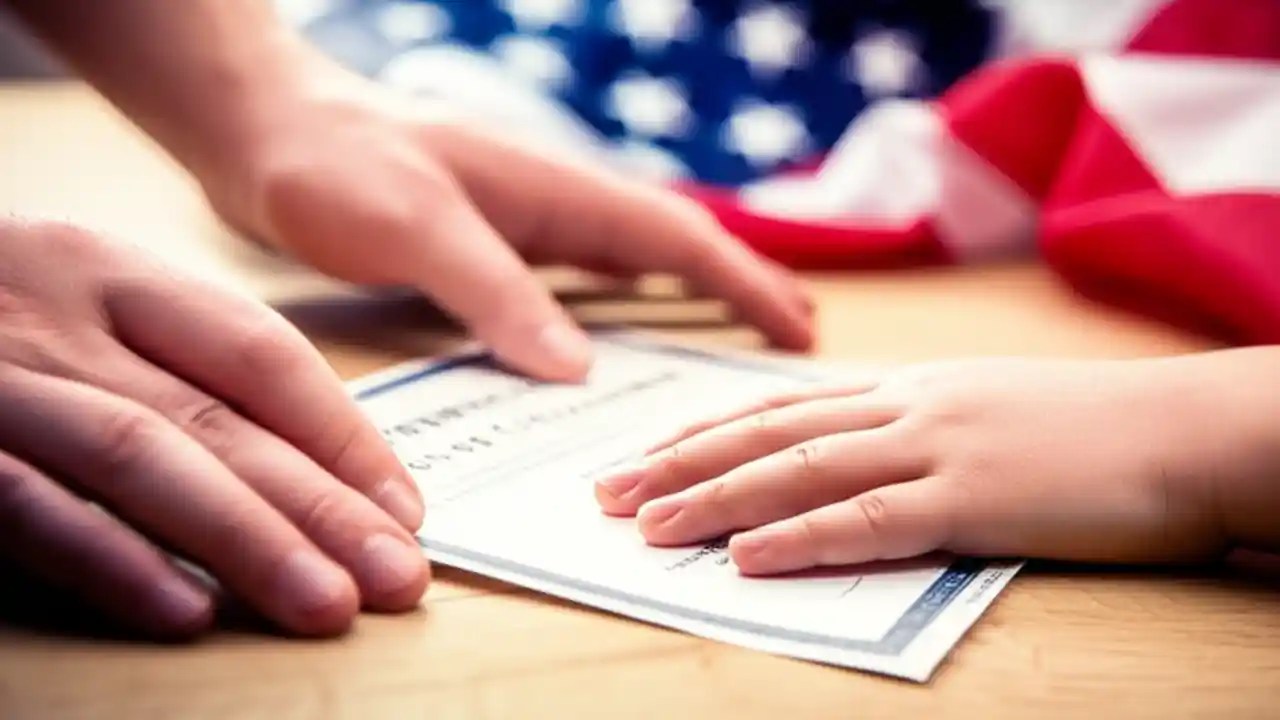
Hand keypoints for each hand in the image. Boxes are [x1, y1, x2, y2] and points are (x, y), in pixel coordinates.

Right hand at [0, 219, 428, 638]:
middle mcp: (61, 320)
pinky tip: (182, 614)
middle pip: (220, 419)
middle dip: (320, 505)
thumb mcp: (80, 304)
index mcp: (115, 274)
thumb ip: (176, 368)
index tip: (407, 509)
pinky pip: (23, 507)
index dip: (342, 435)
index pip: (260, 354)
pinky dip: (107, 560)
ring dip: (243, 539)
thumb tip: (314, 469)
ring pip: (141, 460)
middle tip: (400, 578)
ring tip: (328, 605)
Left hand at [196, 55, 813, 382]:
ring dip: (689, 294)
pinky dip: (622, 304)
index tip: (798, 327)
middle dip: (737, 287)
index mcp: (554, 190)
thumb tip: (582, 373)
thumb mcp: (417, 229)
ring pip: (630, 261)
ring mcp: (523, 218)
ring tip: (734, 338)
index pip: (674, 236)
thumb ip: (498, 295)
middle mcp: (552, 202)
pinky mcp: (488, 238)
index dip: (742, 282)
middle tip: (795, 337)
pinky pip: (578, 276)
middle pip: (671, 246)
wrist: (262, 127)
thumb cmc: (334, 164)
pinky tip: (618, 331)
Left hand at [594, 354, 1279, 573]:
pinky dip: (800, 538)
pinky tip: (747, 557)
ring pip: (799, 470)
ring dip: (716, 500)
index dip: (702, 432)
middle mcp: (906, 407)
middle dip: (680, 463)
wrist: (1187, 428)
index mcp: (906, 387)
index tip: (642, 455)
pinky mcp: (975, 499)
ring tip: (648, 527)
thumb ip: (913, 423)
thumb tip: (846, 449)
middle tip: (607, 494)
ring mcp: (937, 448)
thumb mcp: (984, 405)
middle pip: (767, 432)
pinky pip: (870, 520)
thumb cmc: (1089, 427)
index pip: (779, 406)